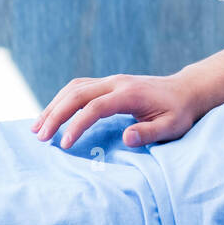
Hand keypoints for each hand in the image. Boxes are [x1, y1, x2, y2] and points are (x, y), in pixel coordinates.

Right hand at [31, 68, 210, 149]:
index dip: (78, 124)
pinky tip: (52, 115)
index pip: (96, 107)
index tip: (65, 144)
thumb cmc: (179, 112)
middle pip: (77, 93)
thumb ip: (150, 132)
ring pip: (74, 88)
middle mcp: (116, 82)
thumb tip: (126, 137)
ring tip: (37, 128)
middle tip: (40, 137)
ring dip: (54, 106)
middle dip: (55, 114)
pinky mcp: (108, 83)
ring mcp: (111, 80)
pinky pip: (79, 88)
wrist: (186, 90)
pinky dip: (62, 100)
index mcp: (129, 93)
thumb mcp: (172, 126)